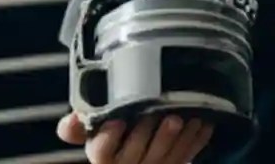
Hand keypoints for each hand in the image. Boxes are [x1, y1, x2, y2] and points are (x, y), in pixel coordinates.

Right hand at [56, 112, 213, 162]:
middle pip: (138, 153)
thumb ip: (78, 127)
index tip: (117, 120)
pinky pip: (187, 156)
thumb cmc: (113, 142)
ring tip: (185, 118)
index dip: (109, 137)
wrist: (134, 160)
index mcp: (103, 156)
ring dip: (179, 137)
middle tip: (163, 114)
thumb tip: (71, 120)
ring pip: (166, 157)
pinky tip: (202, 123)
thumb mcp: (93, 134)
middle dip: (152, 133)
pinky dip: (197, 140)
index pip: (102, 150)